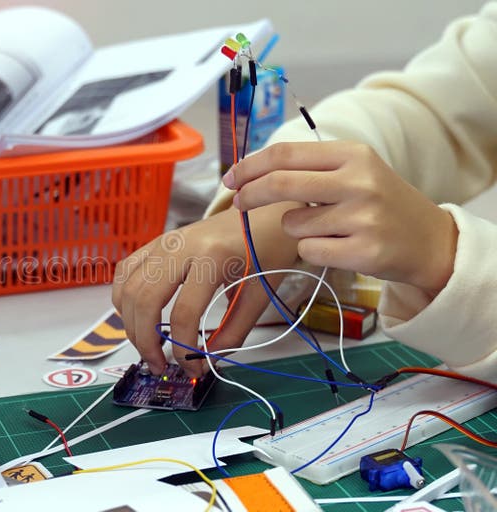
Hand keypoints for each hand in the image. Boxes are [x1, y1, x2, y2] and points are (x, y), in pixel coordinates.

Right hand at [112, 203, 298, 377]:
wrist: (264, 214)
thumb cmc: (267, 250)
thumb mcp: (259, 295)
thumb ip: (233, 332)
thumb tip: (205, 362)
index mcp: (211, 257)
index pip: (184, 313)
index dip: (184, 349)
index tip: (194, 370)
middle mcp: (179, 246)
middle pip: (145, 300)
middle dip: (145, 341)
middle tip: (159, 366)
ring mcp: (163, 242)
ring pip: (127, 287)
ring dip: (130, 324)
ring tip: (148, 347)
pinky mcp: (156, 242)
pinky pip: (125, 271)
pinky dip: (124, 298)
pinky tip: (137, 318)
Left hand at [222, 141, 457, 293]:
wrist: (429, 240)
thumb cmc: (379, 204)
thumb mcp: (354, 171)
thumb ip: (309, 169)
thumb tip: (250, 173)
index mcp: (352, 154)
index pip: (285, 154)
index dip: (249, 166)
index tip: (231, 178)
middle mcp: (358, 181)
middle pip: (280, 183)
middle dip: (250, 194)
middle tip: (238, 203)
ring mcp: (363, 216)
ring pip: (292, 223)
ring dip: (296, 229)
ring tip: (328, 228)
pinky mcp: (363, 251)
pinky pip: (308, 250)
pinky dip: (313, 250)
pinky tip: (340, 246)